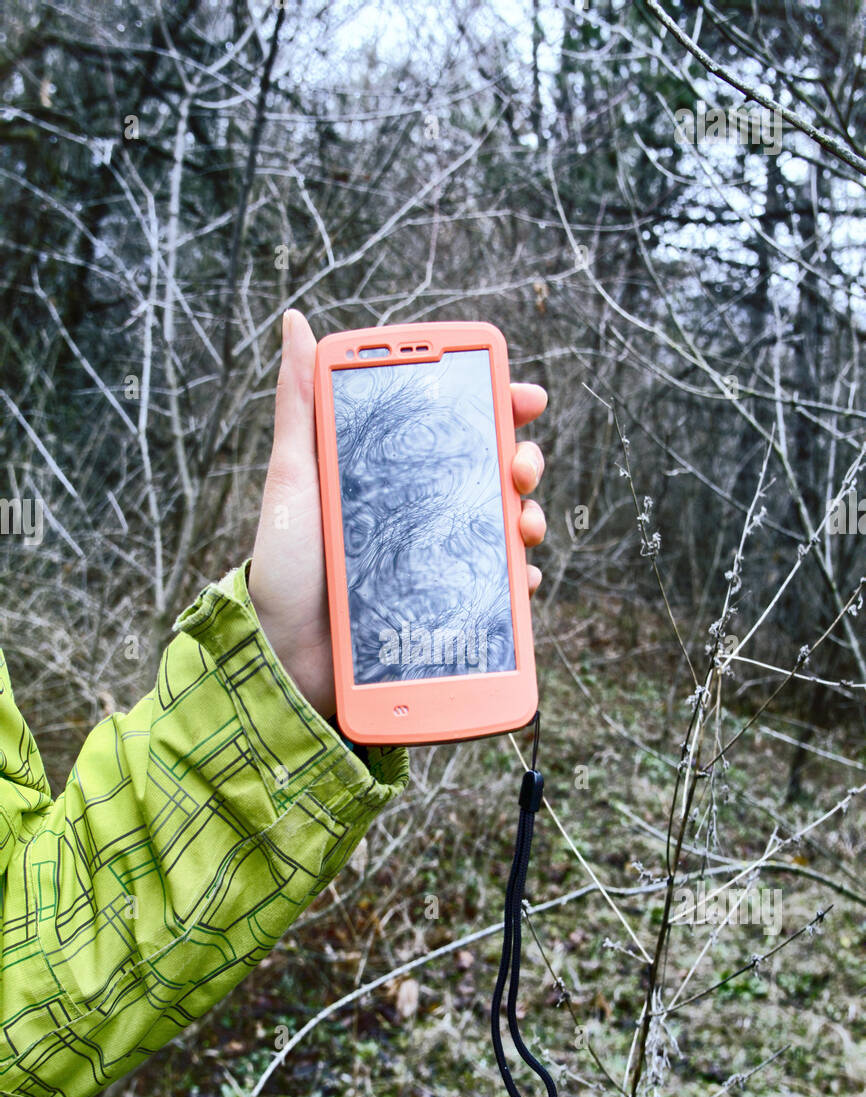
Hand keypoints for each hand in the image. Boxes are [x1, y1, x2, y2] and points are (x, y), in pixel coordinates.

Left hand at [248, 309, 547, 720]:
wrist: (285, 660)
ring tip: (524, 524)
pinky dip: (519, 579)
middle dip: (521, 459)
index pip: (452, 425)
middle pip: (490, 471)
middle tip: (520, 467)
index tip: (524, 394)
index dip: (495, 403)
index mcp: (388, 473)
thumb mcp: (292, 479)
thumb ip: (299, 403)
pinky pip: (499, 588)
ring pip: (504, 524)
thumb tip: (294, 321)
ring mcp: (436, 558)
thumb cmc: (284, 568)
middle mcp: (418, 510)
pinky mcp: (447, 607)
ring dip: (529, 515)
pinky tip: (521, 575)